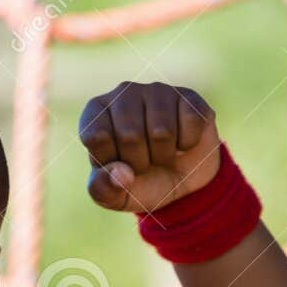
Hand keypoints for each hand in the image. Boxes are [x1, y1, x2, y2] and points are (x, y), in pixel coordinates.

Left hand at [78, 82, 220, 212]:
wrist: (180, 181)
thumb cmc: (138, 183)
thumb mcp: (114, 196)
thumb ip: (104, 189)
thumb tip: (120, 174)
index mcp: (95, 111)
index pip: (96, 136)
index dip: (111, 161)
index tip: (118, 164)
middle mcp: (123, 93)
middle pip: (130, 135)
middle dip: (140, 162)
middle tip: (144, 162)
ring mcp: (157, 91)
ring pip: (162, 131)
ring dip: (164, 155)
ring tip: (162, 152)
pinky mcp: (188, 97)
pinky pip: (190, 123)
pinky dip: (188, 144)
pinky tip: (182, 142)